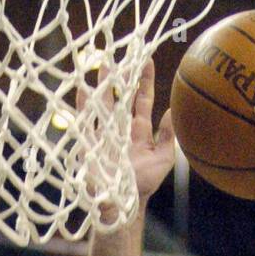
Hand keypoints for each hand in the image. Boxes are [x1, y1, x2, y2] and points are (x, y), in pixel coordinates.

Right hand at [78, 58, 174, 222]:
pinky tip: (81, 86)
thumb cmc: (143, 185)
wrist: (123, 203)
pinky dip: (83, 102)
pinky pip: (85, 119)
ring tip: (101, 60)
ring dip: (102, 82)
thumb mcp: (163, 160)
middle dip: (119, 75)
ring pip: (103, 102)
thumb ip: (168, 135)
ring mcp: (104, 133)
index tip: (146, 59)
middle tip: (119, 51)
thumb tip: (173, 109)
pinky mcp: (90, 141)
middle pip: (119, 96)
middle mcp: (120, 128)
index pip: (141, 100)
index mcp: (138, 131)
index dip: (143, 81)